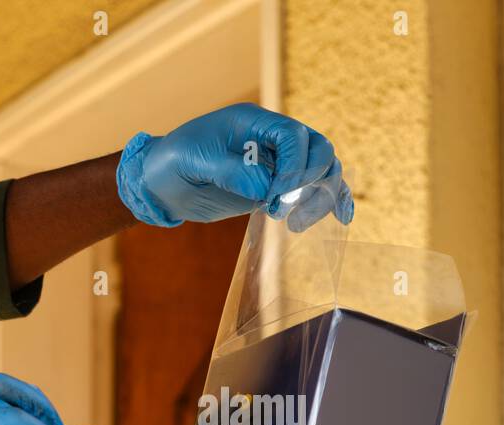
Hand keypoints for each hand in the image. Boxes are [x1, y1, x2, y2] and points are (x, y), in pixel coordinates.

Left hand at [116, 103, 353, 229]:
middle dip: (310, 182)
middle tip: (284, 209)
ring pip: (321, 171)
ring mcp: (277, 163)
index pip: (293, 135)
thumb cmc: (173, 164)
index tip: (278, 196)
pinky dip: (332, 200)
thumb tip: (268, 188)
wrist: (162, 183)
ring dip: (320, 196)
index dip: (295, 166)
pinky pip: (314, 189)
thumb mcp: (194, 163)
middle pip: (317, 150)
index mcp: (253, 122)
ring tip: (296, 223)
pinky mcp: (277, 187)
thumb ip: (231, 171)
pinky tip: (341, 217)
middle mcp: (271, 139)